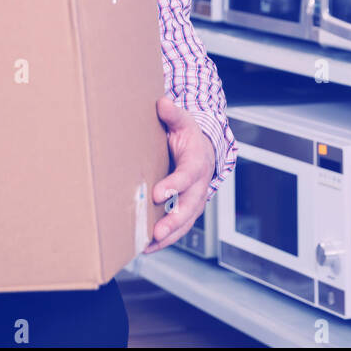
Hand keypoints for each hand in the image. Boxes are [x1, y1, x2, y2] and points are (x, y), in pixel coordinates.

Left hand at [146, 96, 215, 252]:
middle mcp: (200, 184)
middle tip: (157, 231)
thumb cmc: (188, 135)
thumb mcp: (182, 120)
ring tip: (149, 245)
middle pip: (190, 205)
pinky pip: (180, 227)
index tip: (158, 193)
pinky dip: (166, 239)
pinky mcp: (188, 209)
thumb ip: (172, 114)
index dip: (175, 185)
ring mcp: (196, 199)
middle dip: (174, 220)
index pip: (189, 175)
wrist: (203, 148)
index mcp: (197, 161)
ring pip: (186, 221)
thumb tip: (162, 102)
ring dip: (170, 235)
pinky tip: (147, 248)